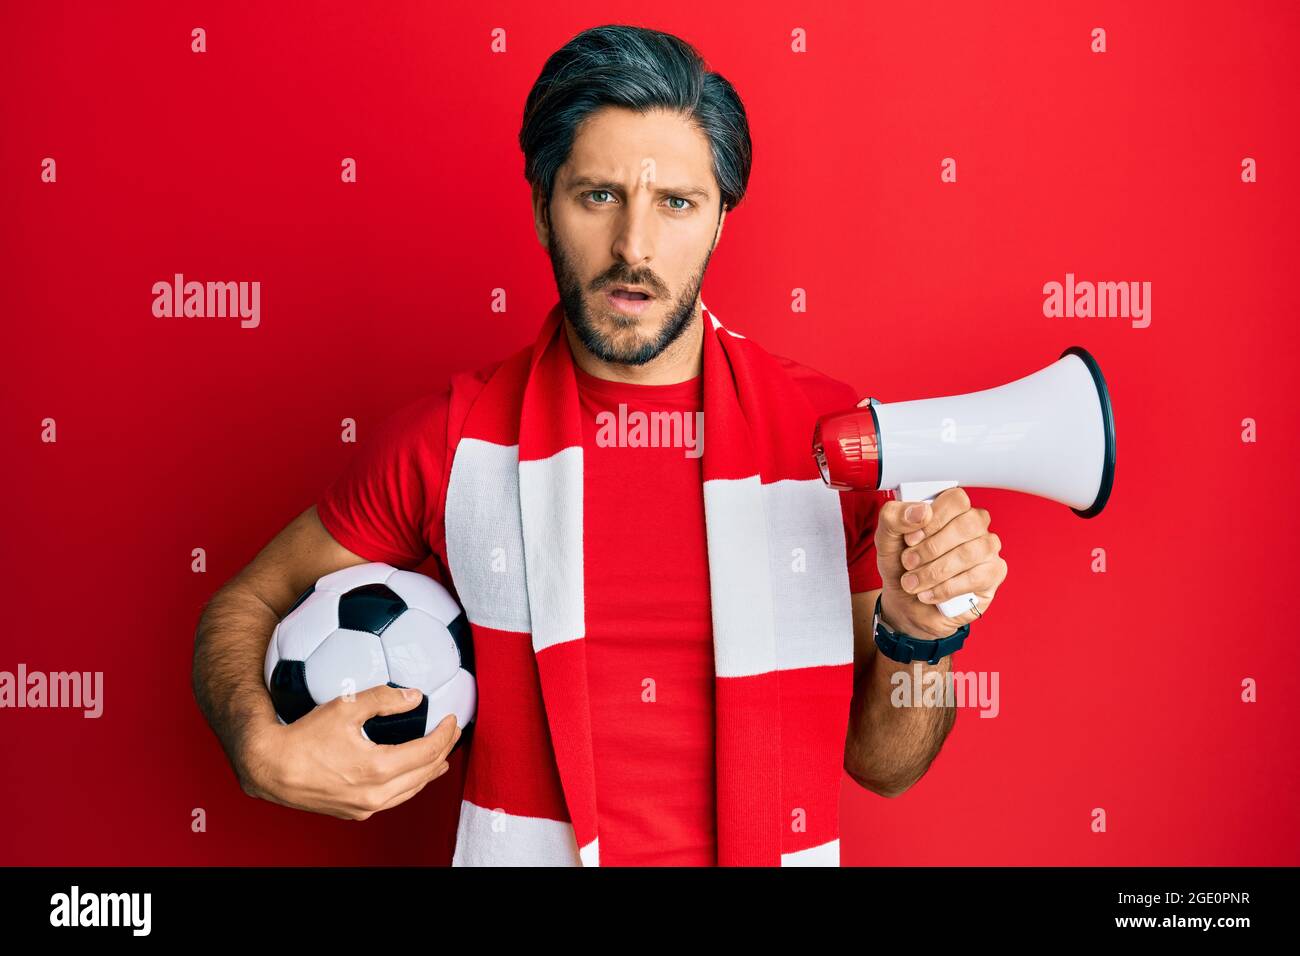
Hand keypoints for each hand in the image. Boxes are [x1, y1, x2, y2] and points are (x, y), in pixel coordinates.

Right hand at [240, 684, 460, 820]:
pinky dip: (409, 784)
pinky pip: (393, 799)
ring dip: (429, 771)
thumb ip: (384, 699)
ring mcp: (364, 807)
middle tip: (452, 733)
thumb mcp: (346, 707)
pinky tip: (409, 773)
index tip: (453, 718)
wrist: (269, 767)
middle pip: (425, 773)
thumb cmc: (304, 736)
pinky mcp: (354, 812)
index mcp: (378, 769)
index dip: (445, 734)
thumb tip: (415, 696)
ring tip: (441, 756)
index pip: (428, 751)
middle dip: (443, 751)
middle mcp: (375, 795)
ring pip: (410, 790)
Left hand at [874, 486, 1007, 638]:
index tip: (910, 539)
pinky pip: (977, 577)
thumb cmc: (901, 565)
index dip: (933, 519)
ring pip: (970, 552)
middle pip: (966, 525)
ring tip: (913, 583)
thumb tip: (920, 511)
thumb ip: (894, 517)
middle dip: (931, 548)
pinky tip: (929, 594)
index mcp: (950, 508)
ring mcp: (987, 548)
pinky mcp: (994, 573)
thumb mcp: (886, 538)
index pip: (956, 499)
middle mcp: (974, 524)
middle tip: (908, 563)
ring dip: (935, 571)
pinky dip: (947, 588)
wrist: (905, 602)